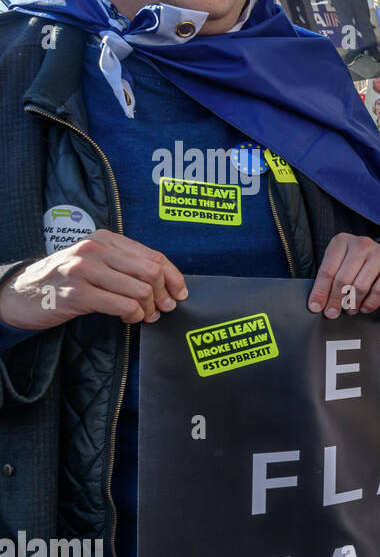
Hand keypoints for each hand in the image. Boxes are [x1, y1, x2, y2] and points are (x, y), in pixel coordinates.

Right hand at [0, 230, 185, 330]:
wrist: (21, 294)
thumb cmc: (64, 280)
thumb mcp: (94, 262)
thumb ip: (124, 264)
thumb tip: (165, 281)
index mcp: (105, 239)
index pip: (153, 255)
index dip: (173, 276)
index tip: (180, 292)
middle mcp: (95, 249)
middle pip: (150, 272)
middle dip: (163, 294)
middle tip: (164, 308)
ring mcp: (85, 270)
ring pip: (140, 290)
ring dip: (149, 308)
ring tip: (144, 315)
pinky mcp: (79, 293)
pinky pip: (124, 306)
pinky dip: (134, 315)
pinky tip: (129, 318)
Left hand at [307, 234, 379, 317]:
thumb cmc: (361, 263)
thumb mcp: (342, 263)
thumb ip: (330, 278)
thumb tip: (318, 304)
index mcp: (342, 241)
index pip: (327, 270)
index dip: (320, 291)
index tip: (316, 307)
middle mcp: (361, 244)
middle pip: (343, 279)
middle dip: (335, 300)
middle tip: (332, 313)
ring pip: (360, 286)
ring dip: (353, 303)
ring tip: (350, 310)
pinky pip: (379, 290)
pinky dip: (370, 303)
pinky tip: (365, 308)